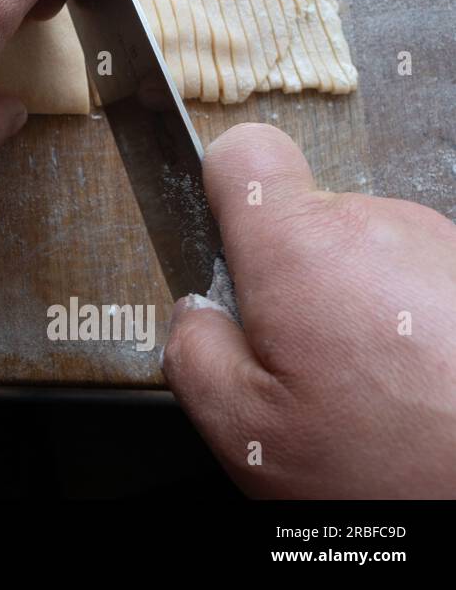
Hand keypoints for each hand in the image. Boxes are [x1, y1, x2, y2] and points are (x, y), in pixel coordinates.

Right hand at [163, 122, 455, 497]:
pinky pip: (422, 280)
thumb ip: (193, 353)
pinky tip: (420, 385)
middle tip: (306, 364)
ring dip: (358, 303)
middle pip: (308, 218)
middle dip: (294, 280)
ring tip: (374, 385)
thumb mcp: (247, 430)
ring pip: (367, 252)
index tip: (230, 241)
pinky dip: (413, 322)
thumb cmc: (398, 468)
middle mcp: (380, 227)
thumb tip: (194, 314)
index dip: (227, 191)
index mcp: (302, 249)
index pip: (245, 154)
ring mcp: (443, 247)